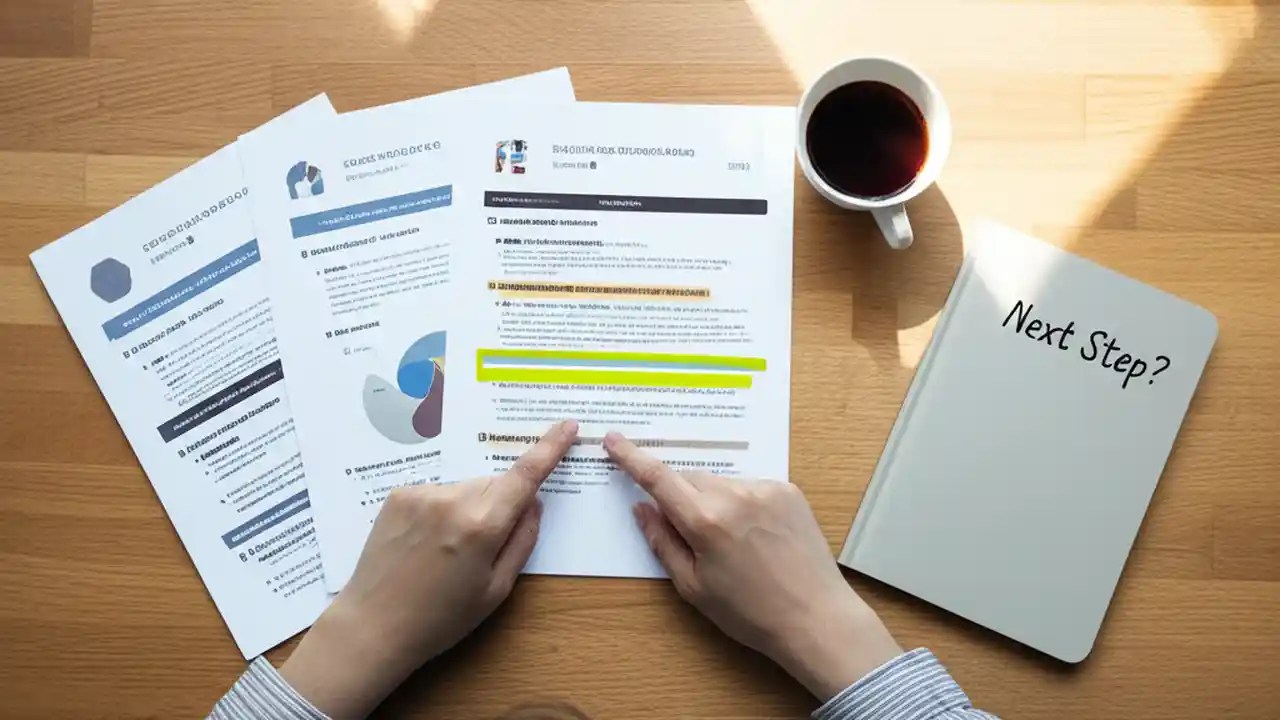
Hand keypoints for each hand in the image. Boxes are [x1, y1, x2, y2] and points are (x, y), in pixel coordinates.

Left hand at [281, 420, 578, 718]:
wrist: (374, 626)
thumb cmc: (441, 618)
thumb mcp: (496, 589)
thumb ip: (522, 539)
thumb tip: (534, 502)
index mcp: (482, 526)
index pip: (526, 476)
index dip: (550, 448)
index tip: (568, 426)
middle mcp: (452, 499)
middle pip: (494, 484)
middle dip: (500, 504)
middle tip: (483, 547)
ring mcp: (422, 494)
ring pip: (465, 489)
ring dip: (468, 508)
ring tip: (446, 552)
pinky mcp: (399, 495)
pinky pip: (437, 493)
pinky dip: (440, 511)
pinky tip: (424, 544)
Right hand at [604, 432, 901, 701]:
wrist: (815, 617)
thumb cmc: (750, 613)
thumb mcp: (693, 587)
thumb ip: (662, 542)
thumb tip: (641, 508)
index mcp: (705, 521)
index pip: (657, 478)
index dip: (631, 457)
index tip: (613, 439)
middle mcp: (734, 495)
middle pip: (689, 479)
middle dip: (680, 497)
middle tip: (691, 535)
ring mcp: (764, 489)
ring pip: (720, 483)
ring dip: (714, 501)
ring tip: (733, 544)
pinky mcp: (788, 490)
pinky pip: (749, 487)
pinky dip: (742, 503)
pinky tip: (756, 537)